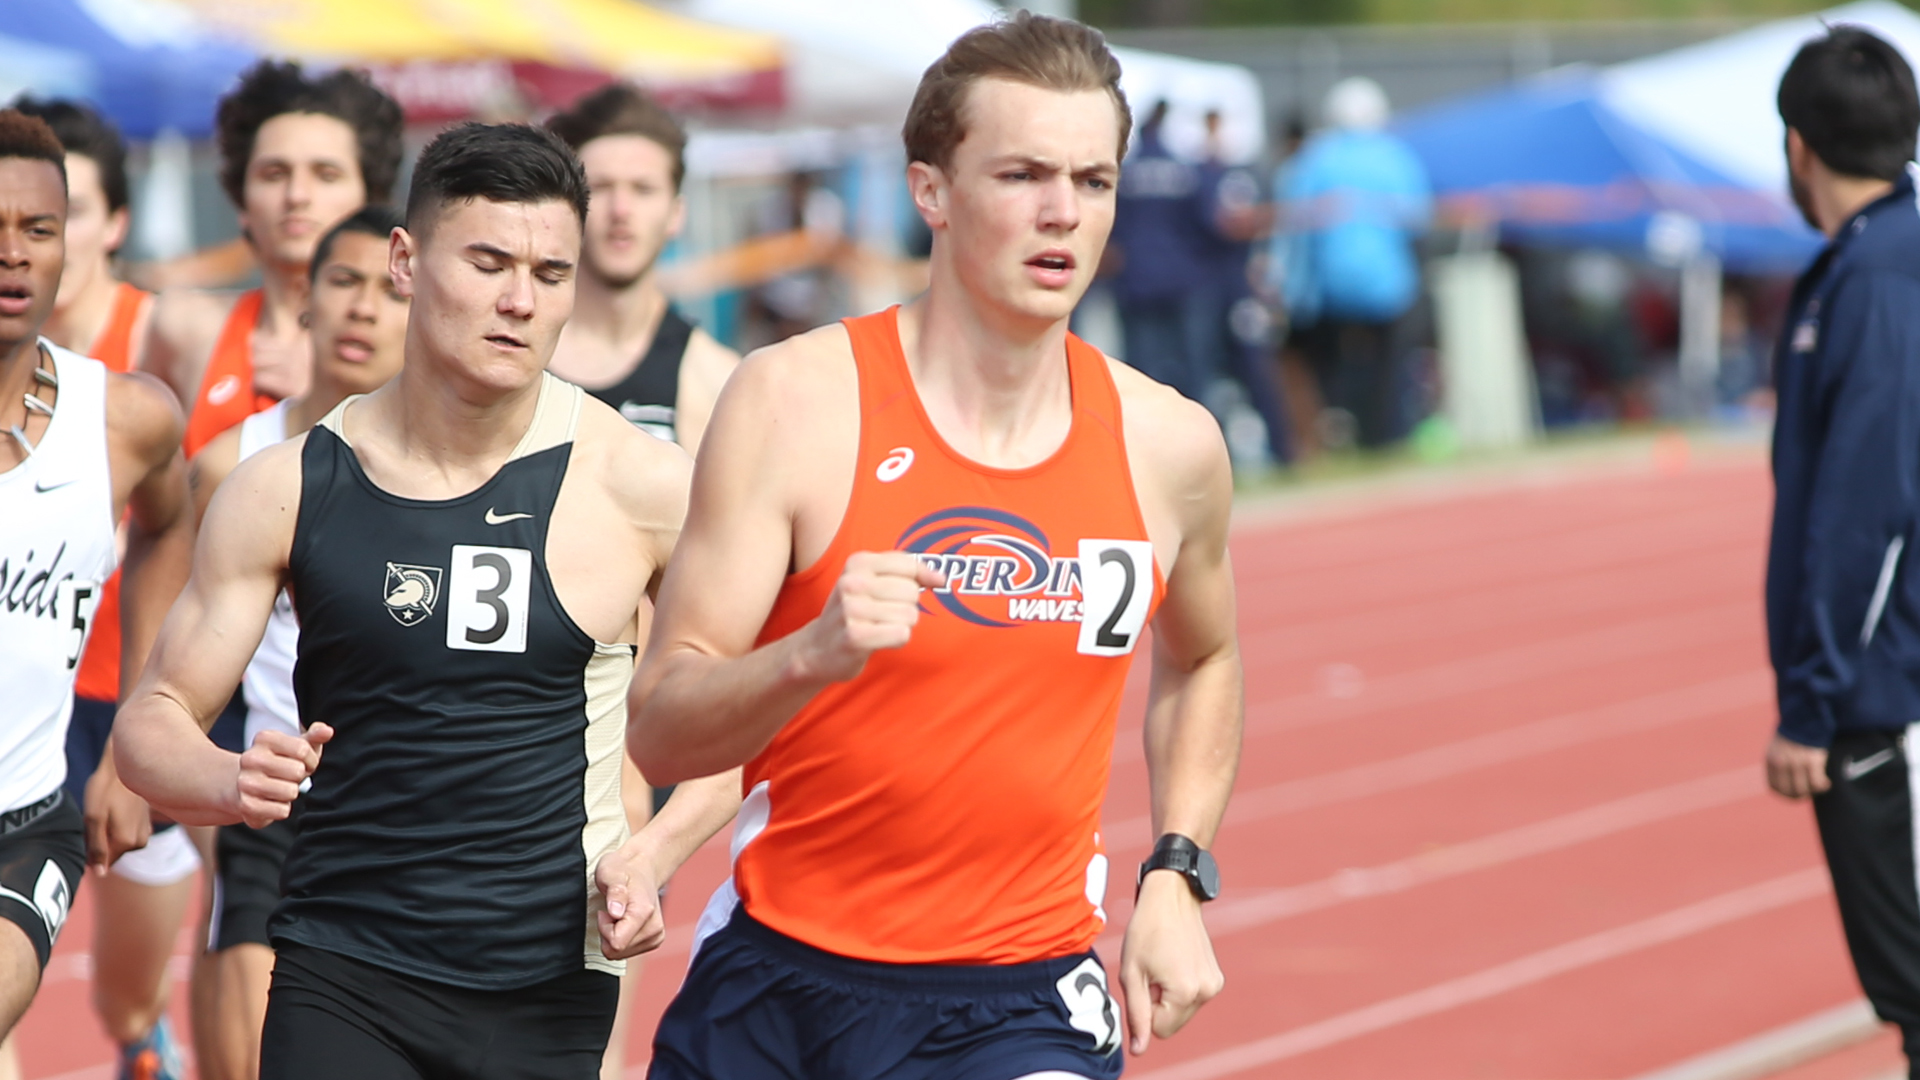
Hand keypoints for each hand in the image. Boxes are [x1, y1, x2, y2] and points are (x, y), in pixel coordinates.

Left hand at [83, 749, 151, 871]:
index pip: (104, 863)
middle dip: (101, 842)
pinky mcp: (147, 821)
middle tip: (94, 819)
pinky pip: (128, 833)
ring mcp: (146, 831)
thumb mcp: (93, 818)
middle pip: (112, 853)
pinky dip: (119, 825)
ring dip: (110, 833)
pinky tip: (115, 808)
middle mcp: (140, 841)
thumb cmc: (106, 788)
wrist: (126, 763)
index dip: (90, 852)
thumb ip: (97, 848)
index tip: (87, 830)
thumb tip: (100, 873)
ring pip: (120, 843)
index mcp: (126, 842)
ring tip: (105, 811)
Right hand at [234, 724, 332, 827]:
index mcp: (264, 738)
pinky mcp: (246, 806)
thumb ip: (315, 737)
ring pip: (290, 792)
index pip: (303, 750)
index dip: (310, 760)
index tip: (301, 762)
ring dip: (291, 794)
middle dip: (300, 777)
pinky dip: (282, 810)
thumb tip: (326, 730)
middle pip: (297, 771)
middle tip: (289, 777)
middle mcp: (250, 758)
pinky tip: (272, 802)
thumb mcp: (299, 746)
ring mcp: (245, 782)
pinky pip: (282, 811)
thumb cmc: (280, 763)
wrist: (246, 786)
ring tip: (279, 788)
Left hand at [594, 840, 665, 959]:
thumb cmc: (623, 870)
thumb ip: (615, 892)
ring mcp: (656, 936)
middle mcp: (655, 928)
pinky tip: (624, 922)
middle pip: (617, 951)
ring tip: (619, 914)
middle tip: (611, 911)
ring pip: (620, 955)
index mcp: (644, 912)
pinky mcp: (654, 940)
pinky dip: (620, 939)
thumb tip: (616, 912)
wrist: (641, 868)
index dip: (604, 929)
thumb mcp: (611, 873)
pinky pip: (626, 953)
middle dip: (607, 933)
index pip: (616, 943)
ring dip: (613, 936)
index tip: (606, 911)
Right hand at [800, 551, 944, 682]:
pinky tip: (878, 640)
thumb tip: (942, 579)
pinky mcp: (856, 636)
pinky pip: (902, 634)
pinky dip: (896, 640)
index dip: (921, 579)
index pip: (909, 565)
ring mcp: (852, 609)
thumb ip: (909, 572)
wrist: (817, 648)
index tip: (914, 590)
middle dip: (905, 606)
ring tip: (878, 627)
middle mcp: (852, 582)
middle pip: (912, 592)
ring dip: (901, 625)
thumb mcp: (872, 580)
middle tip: (882, 614)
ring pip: (910, 615)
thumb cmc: (853, 611)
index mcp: (858, 562)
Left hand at [1119, 870, 1224, 1054]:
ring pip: (1182, 1012)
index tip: (1144, 980)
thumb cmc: (1146, 931)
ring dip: (1168, 996)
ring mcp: (1214, 985)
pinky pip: (1192, 998)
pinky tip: (1175, 961)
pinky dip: (1180, 988)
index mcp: (1185, 992)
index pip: (1159, 1030)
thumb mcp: (1132, 973)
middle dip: (1158, 1005)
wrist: (1172, 897)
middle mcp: (1206, 992)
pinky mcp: (1216, 978)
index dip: (1145, 1009)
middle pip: (1173, 1024)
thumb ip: (1137, 1015)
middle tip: (1152, 971)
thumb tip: (1139, 1050)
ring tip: (1163, 964)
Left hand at [1766, 735, 1830, 798]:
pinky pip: (1816, 783)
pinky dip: (1822, 786)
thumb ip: (1778, 764)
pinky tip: (1827, 783)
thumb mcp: (1777, 748)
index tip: (1795, 794)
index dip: (1786, 794)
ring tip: (1819, 787)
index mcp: (1771, 760)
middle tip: (1809, 793)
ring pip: (1803, 789)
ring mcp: (1796, 762)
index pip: (1775, 787)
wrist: (1805, 718)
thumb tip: (1786, 785)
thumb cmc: (1794, 735)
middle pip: (1789, 791)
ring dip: (1813, 792)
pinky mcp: (1812, 761)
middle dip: (1800, 796)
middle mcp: (1781, 763)